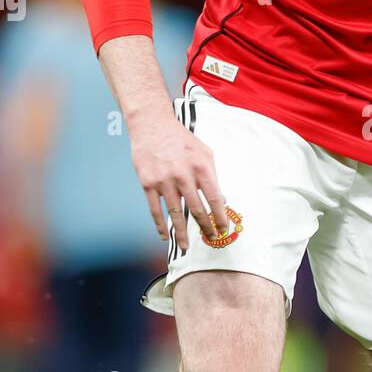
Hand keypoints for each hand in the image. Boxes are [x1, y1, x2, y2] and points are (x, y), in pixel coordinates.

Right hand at [129, 114, 228, 250]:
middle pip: (196, 209)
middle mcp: (183, 174)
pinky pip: (154, 209)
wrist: (152, 125)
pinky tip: (164, 235)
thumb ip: (213, 176)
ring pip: (175, 213)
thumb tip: (221, 201)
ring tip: (186, 246)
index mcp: (201, 166)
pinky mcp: (148, 183)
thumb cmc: (181, 140)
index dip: (220, 216)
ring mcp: (164, 180)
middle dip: (205, 227)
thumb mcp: (204, 153)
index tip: (223, 228)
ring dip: (182, 232)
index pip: (214, 198)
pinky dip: (160, 225)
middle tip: (210, 239)